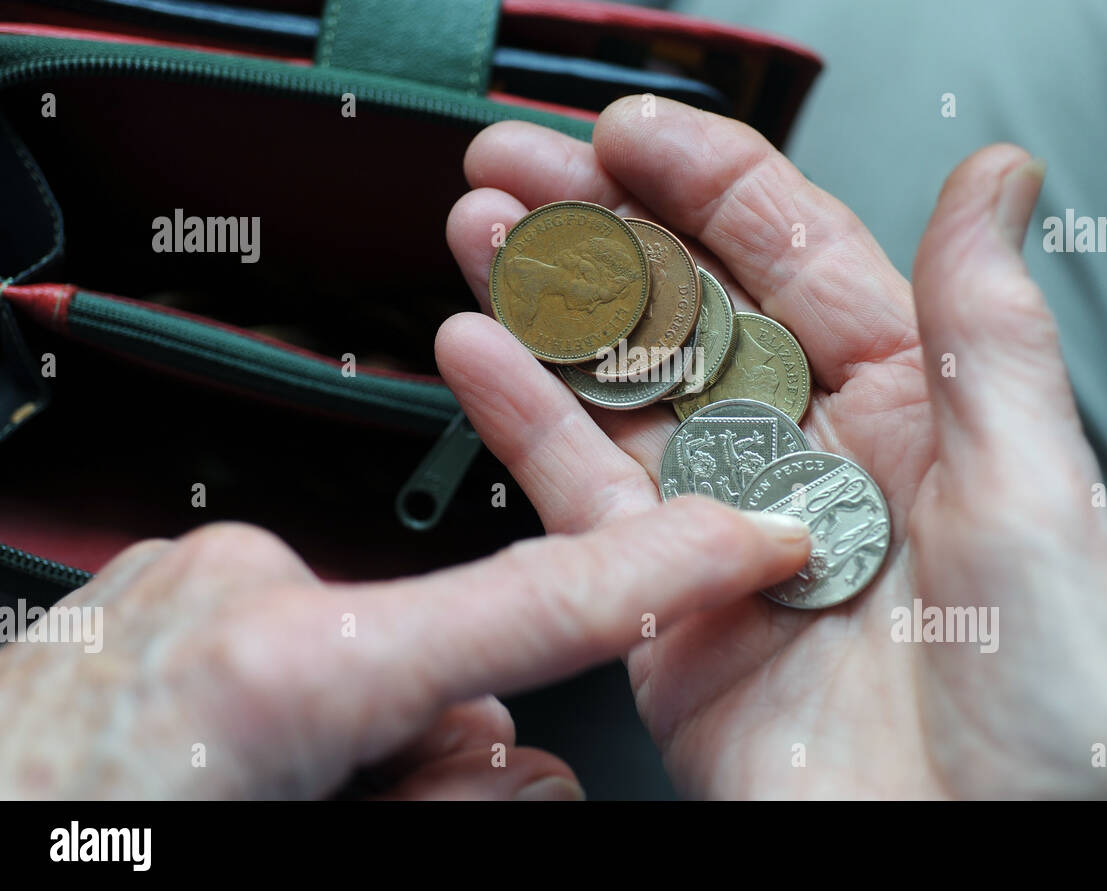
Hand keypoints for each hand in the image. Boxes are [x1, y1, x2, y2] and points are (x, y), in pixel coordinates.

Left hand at [0, 504, 808, 798]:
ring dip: (363, 726)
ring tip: (276, 790)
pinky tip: (230, 762)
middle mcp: (239, 591)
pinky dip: (295, 702)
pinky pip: (288, 635)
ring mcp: (189, 582)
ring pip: (369, 651)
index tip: (753, 529)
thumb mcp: (320, 846)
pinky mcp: (156, 591)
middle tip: (375, 807)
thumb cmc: (86, 841)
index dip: (666, 567)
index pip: (535, 599)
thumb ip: (451, 793)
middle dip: (447, 735)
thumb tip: (503, 758)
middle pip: (451, 654)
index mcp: (282, 668)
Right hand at [440, 96, 1106, 797]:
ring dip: (550, 308)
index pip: (800, 265)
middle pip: (694, 318)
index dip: (714, 188)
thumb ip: (986, 336)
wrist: (995, 872)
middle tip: (523, 161)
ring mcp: (733, 539)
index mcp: (917, 418)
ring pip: (624, 398)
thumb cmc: (1063, 709)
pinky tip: (476, 350)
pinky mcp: (670, 619)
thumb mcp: (1040, 498)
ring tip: (478, 226)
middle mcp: (818, 469)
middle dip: (608, 231)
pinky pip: (584, 507)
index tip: (633, 131)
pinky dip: (525, 426)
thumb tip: (996, 180)